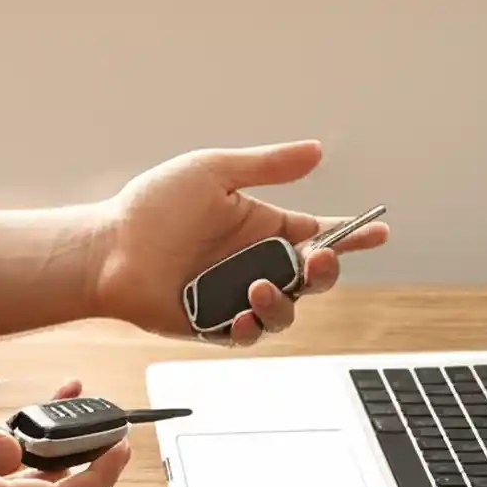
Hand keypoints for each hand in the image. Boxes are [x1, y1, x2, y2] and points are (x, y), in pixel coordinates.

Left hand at [90, 140, 388, 345]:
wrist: (107, 250)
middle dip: (328, 272)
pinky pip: (250, 335)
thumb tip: (315, 150)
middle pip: (314, 277)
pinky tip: (241, 315)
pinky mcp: (216, 325)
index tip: (380, 232)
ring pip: (287, 310)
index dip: (354, 236)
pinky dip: (252, 327)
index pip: (321, 232)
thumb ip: (267, 166)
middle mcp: (256, 263)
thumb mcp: (213, 172)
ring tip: (257, 288)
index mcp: (263, 226)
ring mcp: (238, 296)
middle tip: (320, 261)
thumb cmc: (151, 208)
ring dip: (283, 301)